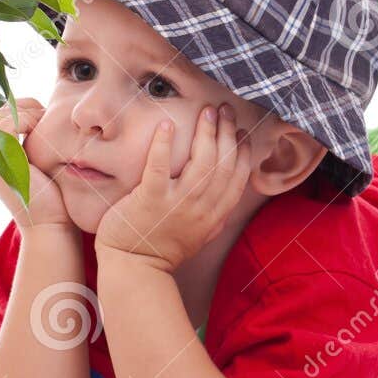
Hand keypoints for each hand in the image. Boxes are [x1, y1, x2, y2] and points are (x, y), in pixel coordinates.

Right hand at [0, 97, 74, 232]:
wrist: (52, 228)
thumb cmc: (55, 200)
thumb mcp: (42, 167)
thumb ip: (36, 147)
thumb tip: (47, 119)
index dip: (17, 109)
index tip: (41, 113)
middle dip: (18, 107)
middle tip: (42, 112)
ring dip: (21, 113)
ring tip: (42, 121)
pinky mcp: (2, 167)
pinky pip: (4, 129)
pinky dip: (24, 121)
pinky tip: (41, 130)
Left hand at [96, 103, 252, 272]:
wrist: (135, 268)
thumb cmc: (164, 249)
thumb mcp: (200, 235)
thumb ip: (216, 214)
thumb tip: (231, 193)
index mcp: (215, 215)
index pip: (237, 177)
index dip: (242, 151)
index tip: (241, 131)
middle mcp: (201, 208)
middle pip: (223, 163)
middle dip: (227, 132)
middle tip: (223, 109)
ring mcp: (177, 204)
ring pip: (201, 161)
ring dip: (206, 132)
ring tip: (206, 111)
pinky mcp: (150, 200)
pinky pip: (160, 167)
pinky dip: (164, 145)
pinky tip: (167, 124)